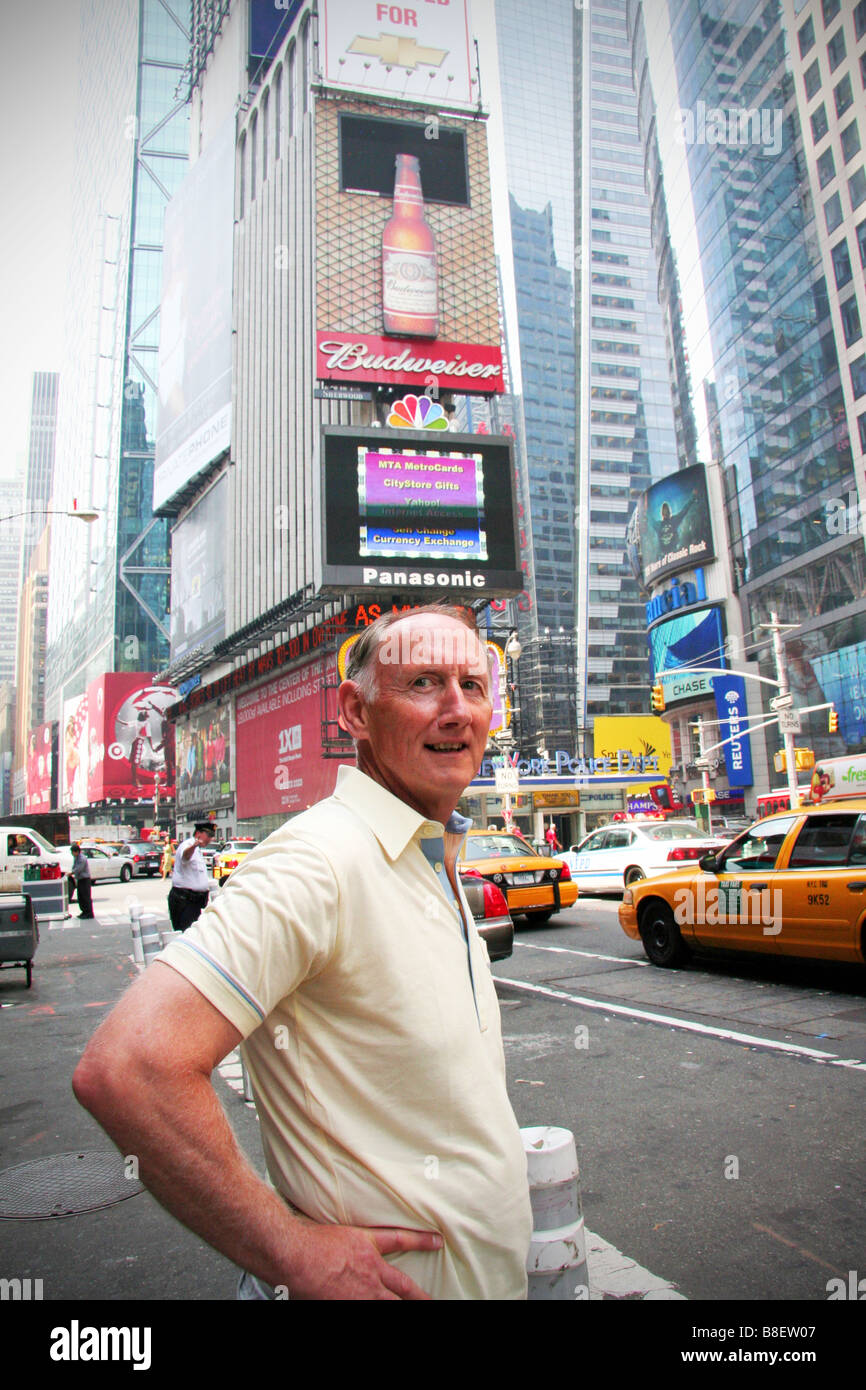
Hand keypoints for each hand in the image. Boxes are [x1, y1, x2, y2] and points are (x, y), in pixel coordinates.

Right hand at [286, 1222, 442, 1299]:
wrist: (296, 1255)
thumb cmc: (309, 1240)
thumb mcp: (336, 1231)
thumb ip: (348, 1239)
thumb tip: (352, 1241)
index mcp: (368, 1248)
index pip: (401, 1240)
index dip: (422, 1240)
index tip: (438, 1241)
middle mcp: (370, 1274)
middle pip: (404, 1287)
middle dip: (420, 1296)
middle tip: (431, 1300)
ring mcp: (362, 1294)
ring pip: (390, 1304)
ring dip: (401, 1305)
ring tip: (420, 1305)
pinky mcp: (349, 1305)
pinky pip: (369, 1308)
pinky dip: (375, 1308)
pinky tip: (375, 1306)